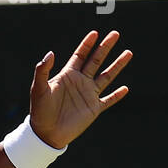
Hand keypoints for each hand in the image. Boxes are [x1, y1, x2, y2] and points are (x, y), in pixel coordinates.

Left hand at [29, 30, 132, 149]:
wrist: (46, 134)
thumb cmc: (40, 111)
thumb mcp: (39, 89)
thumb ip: (42, 70)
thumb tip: (50, 53)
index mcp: (68, 75)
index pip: (80, 55)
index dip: (87, 44)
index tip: (95, 33)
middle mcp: (80, 82)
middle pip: (96, 60)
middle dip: (105, 47)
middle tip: (115, 33)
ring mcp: (88, 95)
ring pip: (106, 76)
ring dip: (117, 65)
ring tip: (128, 52)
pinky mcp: (93, 109)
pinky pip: (108, 100)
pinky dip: (117, 95)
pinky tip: (125, 88)